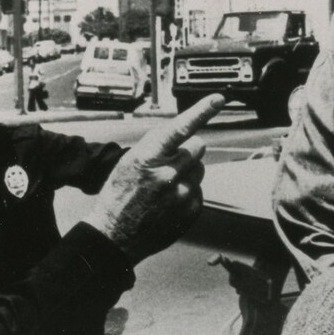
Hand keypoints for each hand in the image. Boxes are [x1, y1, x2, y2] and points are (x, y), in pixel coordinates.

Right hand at [86, 94, 224, 263]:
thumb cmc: (120, 193)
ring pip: (200, 168)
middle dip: (187, 150)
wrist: (115, 235)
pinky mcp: (191, 211)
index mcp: (148, 158)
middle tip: (169, 163)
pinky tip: (169, 201)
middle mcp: (167, 175)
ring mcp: (181, 195)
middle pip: (198, 146)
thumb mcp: (129, 161)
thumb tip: (185, 132)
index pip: (179, 129)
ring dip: (188, 172)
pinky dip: (188, 192)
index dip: (201, 111)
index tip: (218, 99)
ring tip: (165, 186)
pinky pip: (199, 189)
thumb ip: (157, 145)